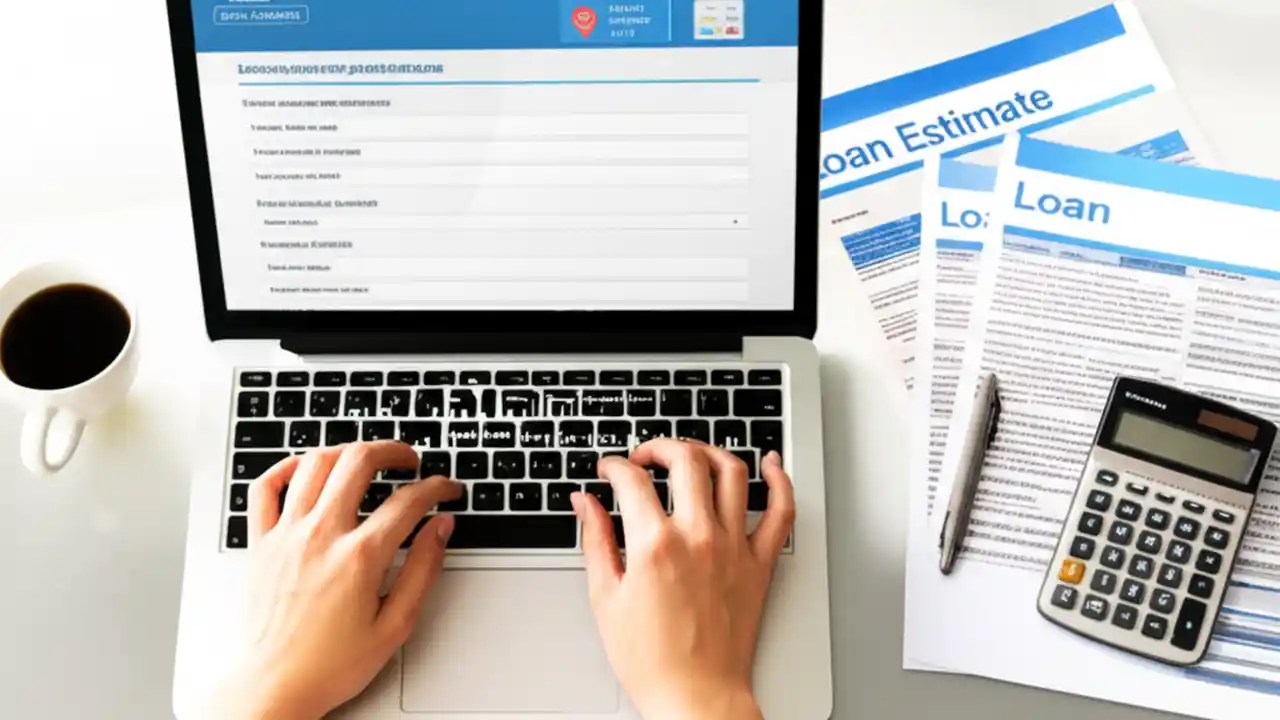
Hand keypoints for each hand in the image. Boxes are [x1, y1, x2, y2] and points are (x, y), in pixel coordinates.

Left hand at [217, 441, 462, 719]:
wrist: (275, 687)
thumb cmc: (330, 665)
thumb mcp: (395, 625)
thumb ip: (423, 569)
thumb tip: (440, 529)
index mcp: (359, 558)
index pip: (409, 501)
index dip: (437, 487)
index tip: (446, 489)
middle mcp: (321, 536)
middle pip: (359, 461)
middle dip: (393, 450)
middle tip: (409, 460)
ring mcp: (287, 535)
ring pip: (315, 463)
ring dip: (346, 451)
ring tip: (365, 459)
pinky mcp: (261, 542)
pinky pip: (265, 487)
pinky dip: (286, 467)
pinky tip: (306, 468)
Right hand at [572, 440, 795, 719]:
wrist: (695, 697)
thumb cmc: (651, 660)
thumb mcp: (606, 598)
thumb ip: (595, 540)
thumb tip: (585, 503)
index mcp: (655, 545)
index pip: (632, 479)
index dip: (613, 466)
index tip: (608, 471)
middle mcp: (697, 537)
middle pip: (685, 459)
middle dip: (659, 446)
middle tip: (645, 457)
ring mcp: (733, 547)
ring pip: (732, 471)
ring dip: (708, 450)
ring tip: (691, 455)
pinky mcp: (759, 563)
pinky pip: (781, 511)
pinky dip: (779, 480)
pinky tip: (768, 463)